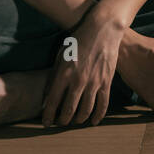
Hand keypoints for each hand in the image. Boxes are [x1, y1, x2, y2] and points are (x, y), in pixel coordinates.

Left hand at [42, 4, 125, 127]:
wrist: (103, 29)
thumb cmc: (79, 39)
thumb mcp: (60, 54)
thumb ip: (53, 76)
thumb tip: (47, 95)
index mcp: (64, 74)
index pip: (52, 102)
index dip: (48, 115)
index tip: (46, 122)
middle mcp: (78, 81)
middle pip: (69, 110)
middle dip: (62, 121)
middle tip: (60, 123)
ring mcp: (94, 82)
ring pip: (86, 110)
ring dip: (79, 120)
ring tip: (74, 122)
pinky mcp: (107, 81)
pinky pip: (103, 104)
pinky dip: (98, 116)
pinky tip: (93, 122)